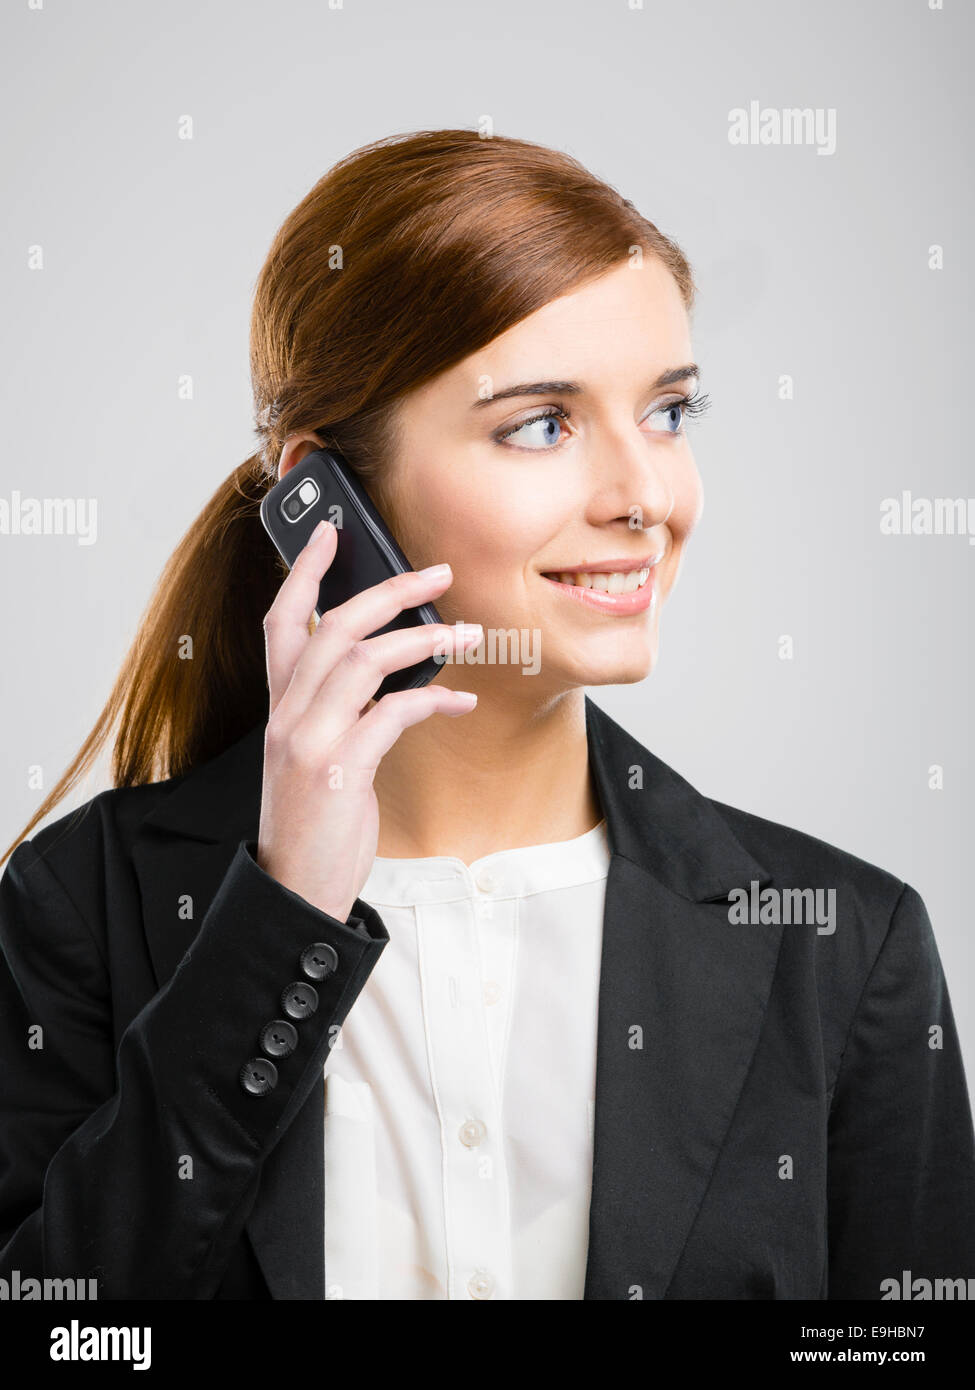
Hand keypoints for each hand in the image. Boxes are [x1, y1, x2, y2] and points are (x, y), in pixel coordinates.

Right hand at [257, 520, 480, 920]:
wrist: (296, 886)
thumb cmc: (314, 819)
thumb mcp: (316, 754)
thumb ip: (340, 709)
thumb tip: (399, 666)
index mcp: (280, 705)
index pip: (281, 621)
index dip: (305, 572)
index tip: (334, 533)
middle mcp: (287, 715)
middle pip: (334, 627)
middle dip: (390, 591)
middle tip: (438, 574)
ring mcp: (308, 741)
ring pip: (363, 660)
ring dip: (423, 641)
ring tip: (467, 635)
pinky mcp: (338, 771)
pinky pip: (393, 714)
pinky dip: (433, 699)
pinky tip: (459, 700)